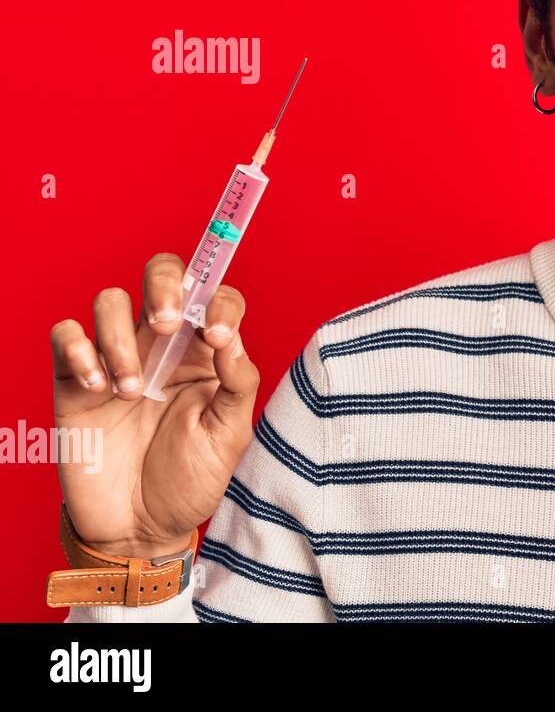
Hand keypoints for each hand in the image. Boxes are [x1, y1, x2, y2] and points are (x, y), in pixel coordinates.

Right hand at [50, 252, 260, 558]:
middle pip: (161, 275)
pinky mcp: (75, 381)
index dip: (219, 301)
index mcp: (207, 353)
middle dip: (164, 283)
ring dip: (120, 337)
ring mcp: (118, 358)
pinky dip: (78, 351)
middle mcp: (163, 346)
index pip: (216, 296)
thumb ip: (237, 383)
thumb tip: (231, 337)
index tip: (217, 336)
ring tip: (132, 391)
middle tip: (168, 325)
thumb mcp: (229, 436)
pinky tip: (97, 389)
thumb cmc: (190, 480)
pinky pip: (66, 335)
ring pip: (110, 301)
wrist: (139, 529)